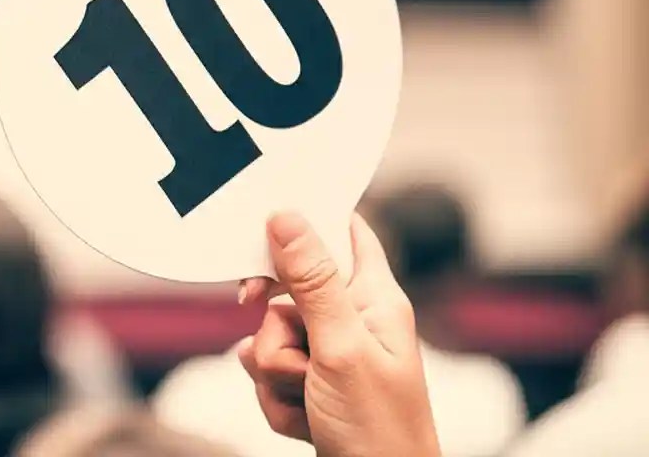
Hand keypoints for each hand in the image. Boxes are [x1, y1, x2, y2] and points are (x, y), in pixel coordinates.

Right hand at [236, 213, 439, 456]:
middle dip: (277, 333)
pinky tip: (304, 422)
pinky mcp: (312, 387)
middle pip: (287, 294)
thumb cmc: (382, 432)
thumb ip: (312, 282)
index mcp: (375, 298)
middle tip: (295, 356)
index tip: (266, 237)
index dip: (305, 226)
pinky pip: (268, 377)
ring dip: (276, 376)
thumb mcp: (341, 348)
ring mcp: (331, 357)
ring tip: (310, 401)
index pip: (343, 232)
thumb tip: (287, 217)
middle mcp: (354, 321)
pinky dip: (276, 401)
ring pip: (269, 339)